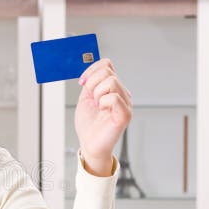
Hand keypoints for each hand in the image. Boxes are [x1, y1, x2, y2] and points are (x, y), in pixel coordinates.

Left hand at [74, 58, 131, 175]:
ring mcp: (125, 103)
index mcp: (113, 88)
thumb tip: (90, 69)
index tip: (82, 83)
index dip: (91, 70)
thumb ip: (89, 83)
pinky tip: (102, 111)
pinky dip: (103, 102)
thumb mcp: (85, 98)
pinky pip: (114, 97)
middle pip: (108, 71)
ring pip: (112, 81)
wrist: (89, 144)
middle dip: (92, 83)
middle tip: (91, 99)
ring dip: (97, 93)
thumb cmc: (89, 124)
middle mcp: (122, 93)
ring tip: (98, 106)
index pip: (107, 64)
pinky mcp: (125, 115)